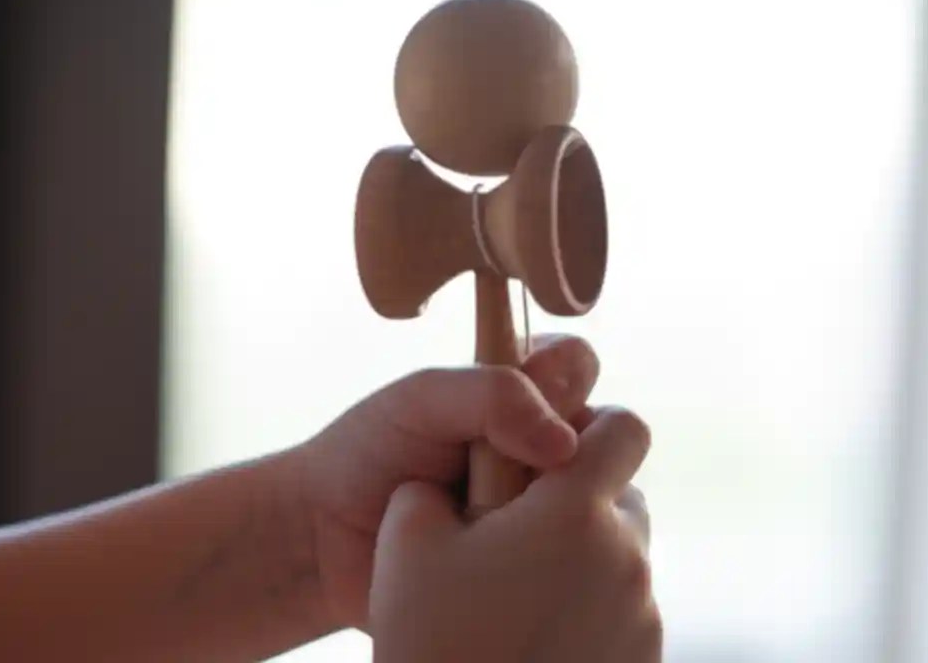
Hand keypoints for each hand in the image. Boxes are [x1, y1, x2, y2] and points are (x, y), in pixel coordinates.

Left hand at [297, 334, 599, 627]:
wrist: (324, 541)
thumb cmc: (368, 455)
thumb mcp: (421, 400)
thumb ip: (491, 393)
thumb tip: (566, 441)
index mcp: (518, 391)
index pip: (577, 363)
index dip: (563, 381)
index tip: (521, 406)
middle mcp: (542, 445)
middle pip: (603, 432)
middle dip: (563, 452)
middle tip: (504, 473)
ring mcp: (545, 507)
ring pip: (602, 497)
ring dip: (557, 507)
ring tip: (494, 521)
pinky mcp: (541, 564)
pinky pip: (582, 556)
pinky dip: (557, 555)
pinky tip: (513, 561)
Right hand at [369, 407, 659, 662]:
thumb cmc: (431, 637)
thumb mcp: (407, 539)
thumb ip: (438, 481)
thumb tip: (455, 476)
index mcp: (576, 512)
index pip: (624, 428)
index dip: (591, 424)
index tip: (547, 451)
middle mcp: (625, 559)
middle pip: (622, 495)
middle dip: (578, 500)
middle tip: (517, 530)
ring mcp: (642, 617)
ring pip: (622, 557)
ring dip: (582, 559)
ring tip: (516, 593)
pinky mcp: (643, 661)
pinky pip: (622, 611)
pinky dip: (588, 611)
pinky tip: (531, 636)